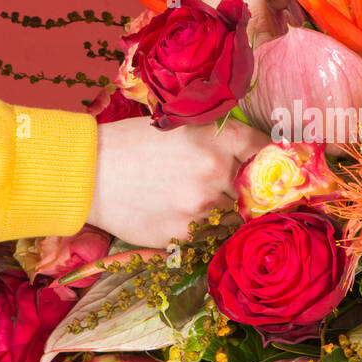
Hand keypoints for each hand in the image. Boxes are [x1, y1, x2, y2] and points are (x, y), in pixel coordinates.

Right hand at [85, 117, 268, 247]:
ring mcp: (200, 206)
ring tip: (202, 201)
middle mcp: (214, 171)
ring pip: (237, 216)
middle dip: (253, 191)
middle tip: (246, 191)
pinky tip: (183, 214)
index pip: (266, 150)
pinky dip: (206, 227)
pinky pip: (212, 234)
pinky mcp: (184, 234)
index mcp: (216, 137)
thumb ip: (219, 140)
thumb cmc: (131, 144)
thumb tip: (258, 158)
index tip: (275, 165)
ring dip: (228, 211)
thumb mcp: (179, 126)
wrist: (86, 173)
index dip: (274, 158)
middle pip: (257, 189)